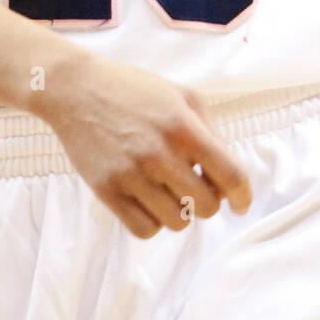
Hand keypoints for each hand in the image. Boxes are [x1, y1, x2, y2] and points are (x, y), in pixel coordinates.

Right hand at [39, 53, 252, 238]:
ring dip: (181, 212)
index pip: (229, 175)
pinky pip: (144, 230)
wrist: (77, 90)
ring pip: (177, 222)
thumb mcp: (183, 96)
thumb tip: (227, 176)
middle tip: (196, 185)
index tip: (241, 203)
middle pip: (206, 206)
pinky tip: (150, 201)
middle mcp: (158, 152)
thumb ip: (211, 132)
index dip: (242, 196)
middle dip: (208, 199)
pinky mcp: (106, 190)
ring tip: (170, 190)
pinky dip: (154, 222)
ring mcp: (130, 174)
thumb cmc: (135, 90)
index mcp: (182, 126)